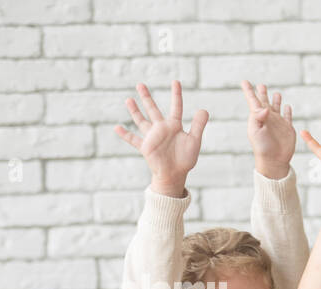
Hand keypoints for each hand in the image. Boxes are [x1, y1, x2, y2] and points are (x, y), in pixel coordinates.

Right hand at [114, 80, 206, 196]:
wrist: (175, 174)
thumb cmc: (185, 158)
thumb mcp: (194, 141)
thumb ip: (198, 125)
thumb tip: (204, 109)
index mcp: (174, 126)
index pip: (176, 107)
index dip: (176, 94)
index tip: (176, 81)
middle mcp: (161, 128)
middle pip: (153, 109)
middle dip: (147, 98)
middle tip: (140, 84)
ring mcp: (152, 136)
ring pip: (141, 120)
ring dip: (135, 111)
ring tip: (128, 99)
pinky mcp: (145, 147)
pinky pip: (133, 139)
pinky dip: (125, 134)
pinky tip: (117, 127)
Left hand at [242, 80, 295, 179]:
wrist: (274, 160)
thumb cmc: (262, 147)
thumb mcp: (256, 131)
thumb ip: (258, 118)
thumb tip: (266, 108)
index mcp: (258, 117)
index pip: (253, 100)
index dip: (249, 91)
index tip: (244, 81)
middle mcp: (268, 118)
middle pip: (264, 102)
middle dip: (262, 93)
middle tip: (261, 85)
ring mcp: (278, 122)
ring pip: (277, 108)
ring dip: (276, 101)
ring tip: (276, 94)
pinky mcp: (288, 128)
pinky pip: (288, 116)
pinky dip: (287, 111)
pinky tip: (287, 106)